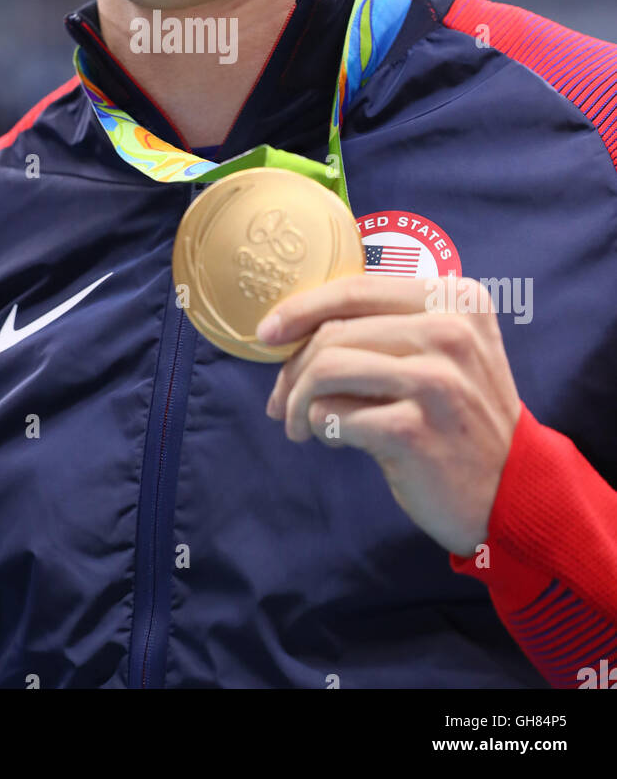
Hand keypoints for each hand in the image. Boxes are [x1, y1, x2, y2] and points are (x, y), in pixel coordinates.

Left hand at [256, 274, 521, 555]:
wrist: (513, 492)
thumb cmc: (460, 417)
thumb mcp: (445, 352)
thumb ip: (387, 326)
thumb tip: (293, 327)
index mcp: (455, 298)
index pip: (357, 288)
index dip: (301, 308)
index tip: (267, 333)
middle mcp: (450, 331)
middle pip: (334, 331)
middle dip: (293, 369)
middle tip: (282, 403)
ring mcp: (436, 380)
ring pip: (326, 368)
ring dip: (299, 401)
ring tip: (301, 425)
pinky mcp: (414, 429)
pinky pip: (334, 414)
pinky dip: (321, 428)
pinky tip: (334, 440)